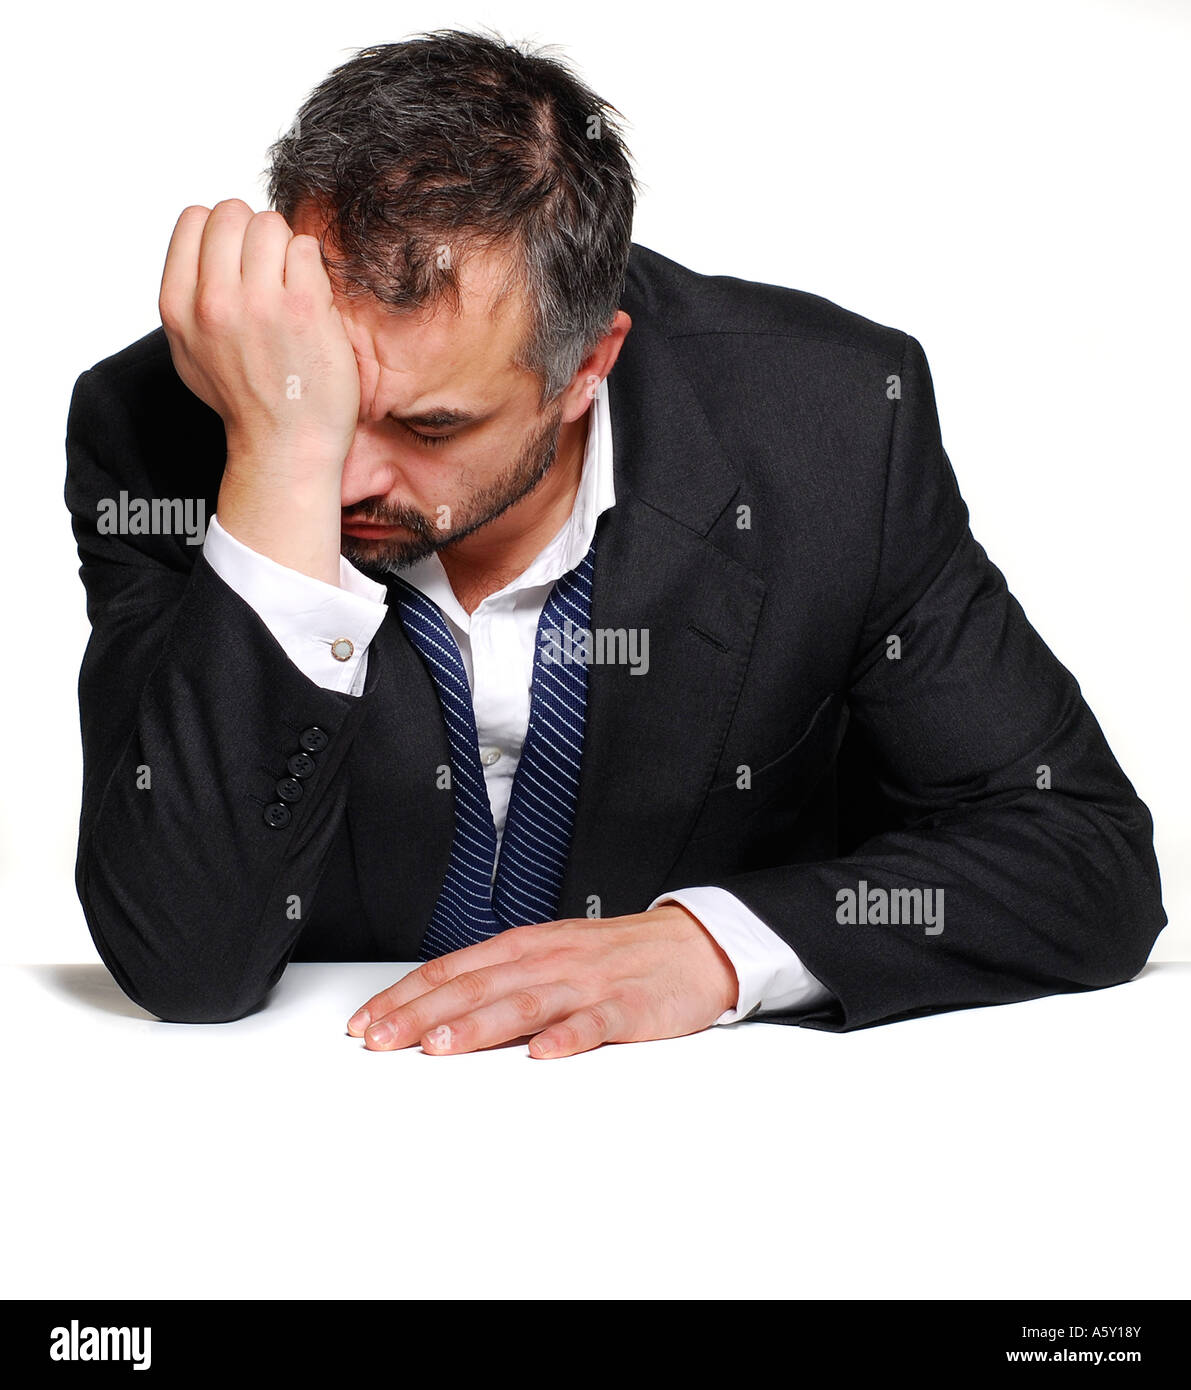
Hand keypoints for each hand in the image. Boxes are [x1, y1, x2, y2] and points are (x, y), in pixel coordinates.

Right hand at [159, 199, 360, 580]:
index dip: (222, 232)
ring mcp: (259, 303)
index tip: (239, 262)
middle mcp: (213, 301)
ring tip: (292, 286)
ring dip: (286, 247)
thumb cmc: (245, 403)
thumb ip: (188, 298)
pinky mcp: (304, 309)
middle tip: (271, 273)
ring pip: (271, 224)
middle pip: (232, 213)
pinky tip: (313, 301)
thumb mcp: (190, 352)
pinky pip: (307, 249)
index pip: (194, 219)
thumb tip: (202, 249)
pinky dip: (313, 267)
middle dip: (256, 234)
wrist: (286, 447)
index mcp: (178, 306)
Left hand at [346, 904, 739, 1058]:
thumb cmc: (612, 956)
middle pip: (475, 986)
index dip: (404, 997)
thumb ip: (499, 981)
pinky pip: (594, 1024)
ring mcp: (587, 983)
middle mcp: (548, 960)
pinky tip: (543, 1055)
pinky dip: (567, 1038)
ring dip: (478, 1025)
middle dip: (422, 1015)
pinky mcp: (628, 1008)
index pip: (450, 970)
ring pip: (524, 1003)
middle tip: (380, 1040)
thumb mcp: (548, 955)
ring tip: (440, 1047)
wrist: (690, 944)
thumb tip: (436, 1013)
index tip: (365, 1023)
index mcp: (523, 947)